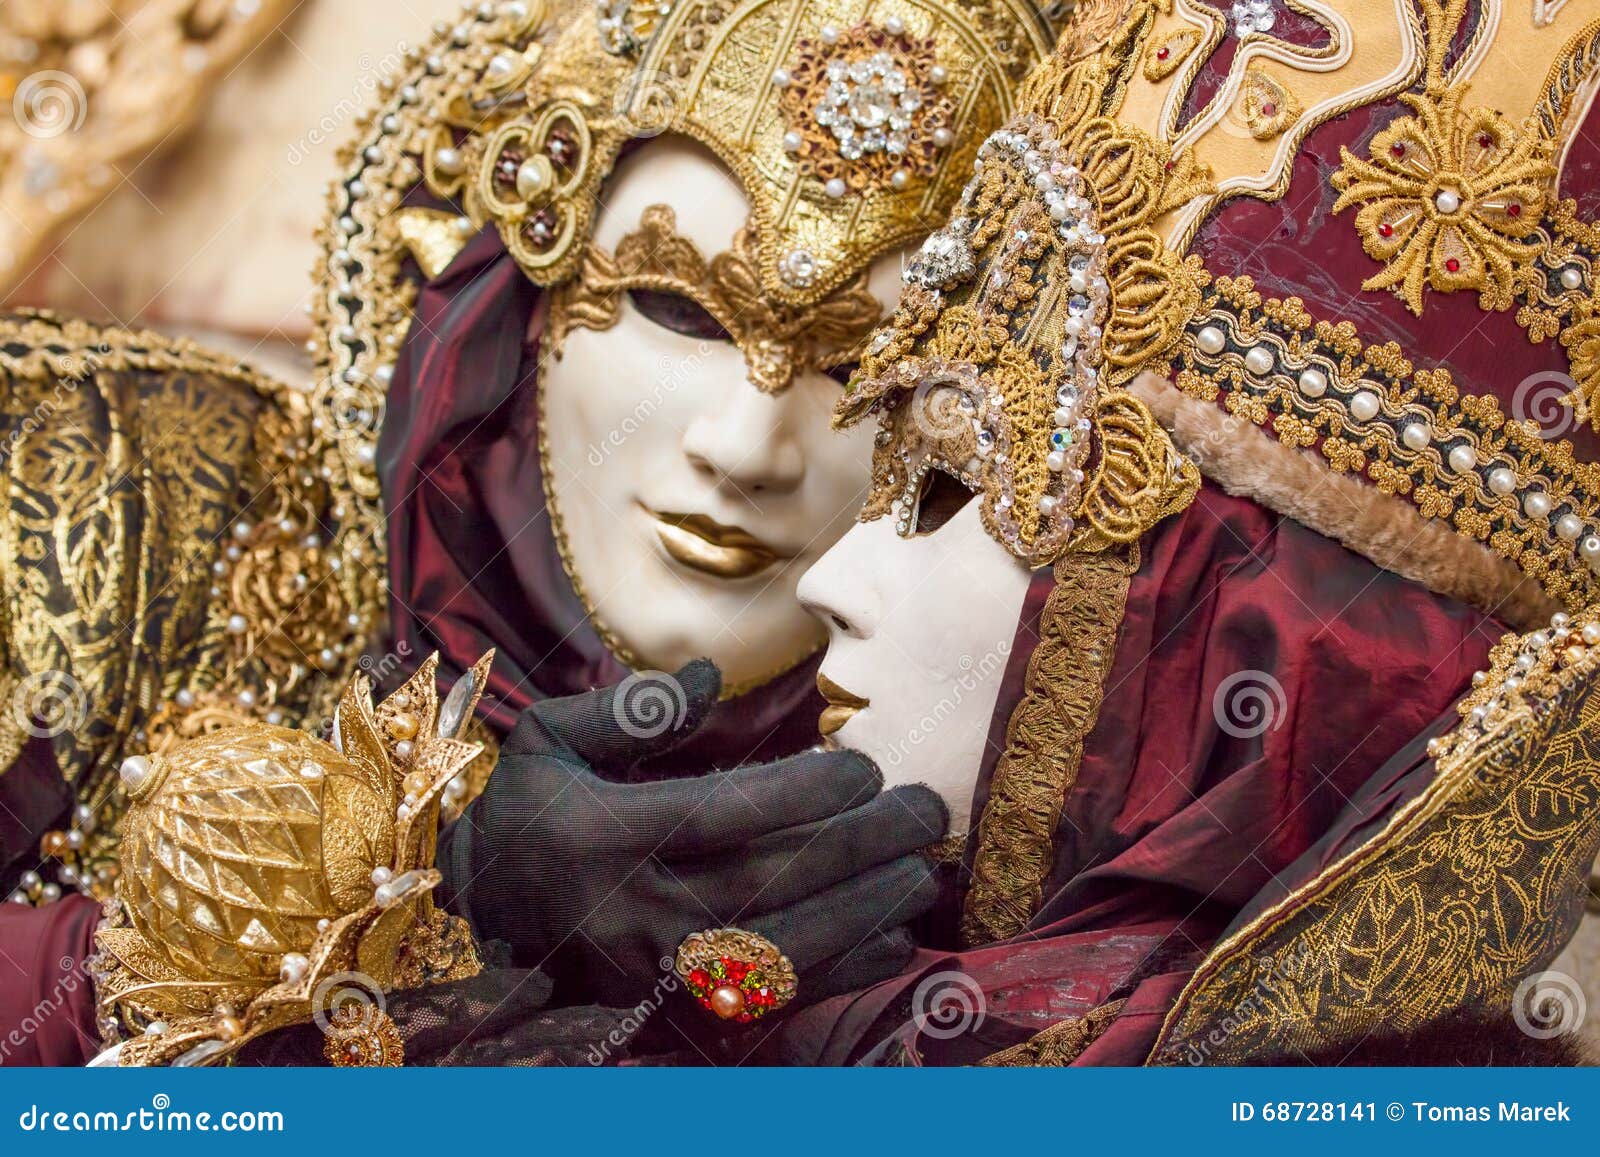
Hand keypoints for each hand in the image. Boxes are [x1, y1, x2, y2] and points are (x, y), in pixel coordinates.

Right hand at [436, 660, 945, 1006]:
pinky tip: (895, 936)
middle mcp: (631, 913)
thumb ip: (630, 708)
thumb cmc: (533, 809)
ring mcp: (656, 972)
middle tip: (925, 809)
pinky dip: (843, 972)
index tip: (866, 765)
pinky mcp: (676, 1010)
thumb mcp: (550, 737)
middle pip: (769, 883)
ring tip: (922, 871)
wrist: (487, 912)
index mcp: (599, 836)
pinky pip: (775, 1001)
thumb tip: (708, 676)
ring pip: (782, 952)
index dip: (803, 793)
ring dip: (866, 913)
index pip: (720, 815)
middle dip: (860, 847)